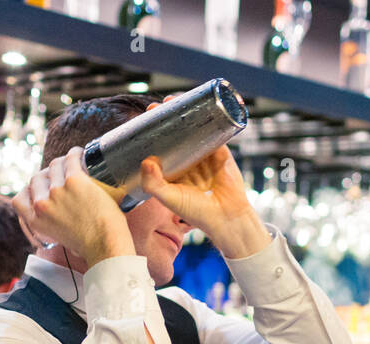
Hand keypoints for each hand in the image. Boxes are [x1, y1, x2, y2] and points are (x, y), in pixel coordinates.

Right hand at [13, 148, 135, 266]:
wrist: (106, 246)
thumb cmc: (90, 247)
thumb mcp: (61, 241)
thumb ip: (54, 229)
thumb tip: (60, 227)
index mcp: (36, 221)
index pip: (20, 198)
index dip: (30, 191)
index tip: (41, 188)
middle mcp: (42, 204)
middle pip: (37, 178)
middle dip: (48, 175)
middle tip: (62, 175)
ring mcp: (57, 191)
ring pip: (54, 166)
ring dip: (63, 163)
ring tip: (73, 162)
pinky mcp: (74, 181)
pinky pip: (71, 159)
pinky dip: (75, 154)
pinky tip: (80, 153)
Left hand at [138, 111, 269, 258]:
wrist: (227, 217)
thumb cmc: (197, 212)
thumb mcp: (169, 198)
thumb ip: (154, 184)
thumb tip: (146, 161)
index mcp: (174, 174)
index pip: (160, 149)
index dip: (151, 135)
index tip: (142, 122)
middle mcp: (188, 163)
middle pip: (175, 136)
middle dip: (166, 120)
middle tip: (155, 107)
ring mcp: (205, 156)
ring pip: (193, 131)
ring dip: (185, 115)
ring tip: (173, 100)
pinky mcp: (221, 152)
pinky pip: (214, 132)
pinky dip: (208, 119)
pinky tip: (201, 105)